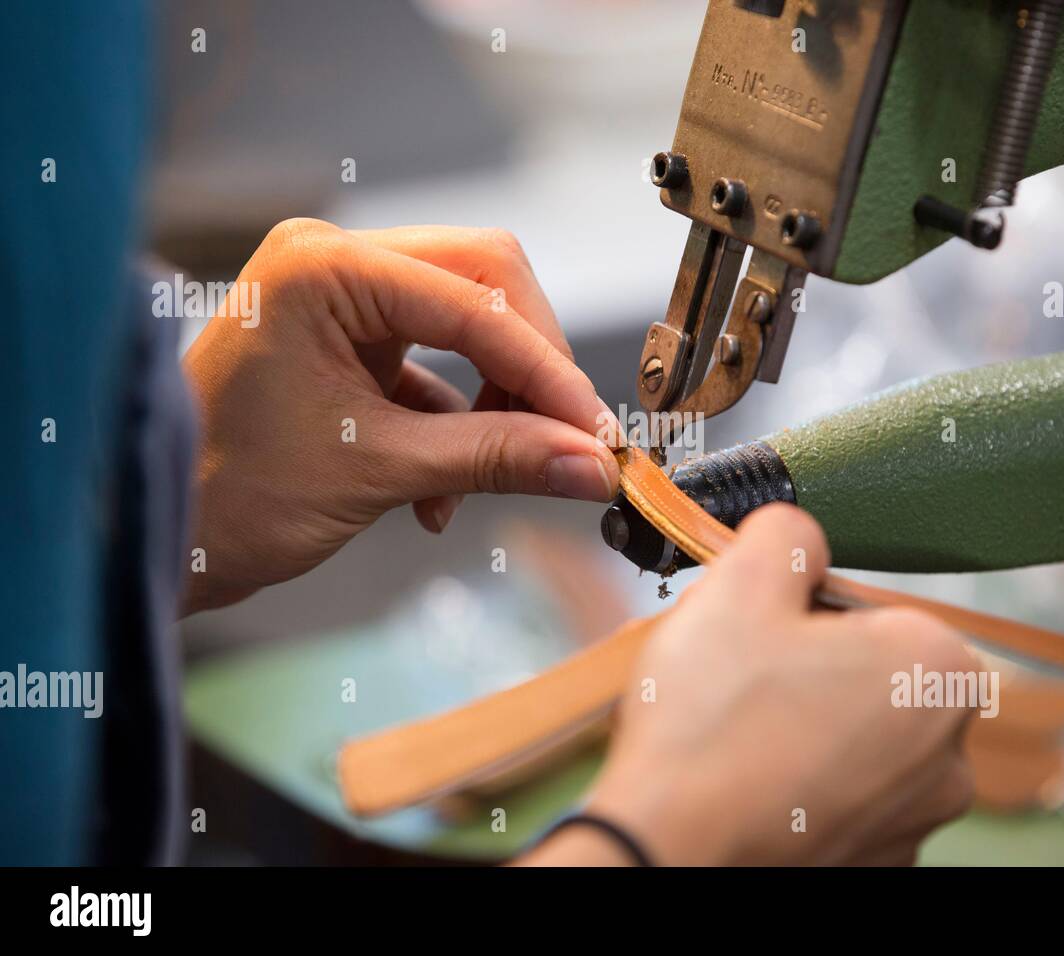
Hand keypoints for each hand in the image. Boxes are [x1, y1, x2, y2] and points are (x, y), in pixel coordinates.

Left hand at [181, 219, 618, 612]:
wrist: (157, 534)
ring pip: (468, 322)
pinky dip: (456, 426)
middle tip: (568, 439)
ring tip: (499, 471)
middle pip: (485, 284)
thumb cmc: (231, 497)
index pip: (477, 299)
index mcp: (325, 267)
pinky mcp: (349, 340)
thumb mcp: (378, 473)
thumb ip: (497, 458)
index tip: (596, 435)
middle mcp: (335, 262)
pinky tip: (440, 497)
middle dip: (530, 368)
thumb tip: (592, 466)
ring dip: (496, 401)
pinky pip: (437, 366)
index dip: (547, 371)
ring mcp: (341, 298)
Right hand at [526, 504, 975, 865]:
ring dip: (804, 732)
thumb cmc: (710, 720)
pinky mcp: (876, 865)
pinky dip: (801, 793)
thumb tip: (801, 535)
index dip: (803, 613)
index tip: (757, 636)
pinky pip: (840, 803)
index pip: (871, 610)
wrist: (669, 851)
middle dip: (809, 672)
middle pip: (868, 678)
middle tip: (741, 684)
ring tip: (736, 740)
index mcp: (937, 666)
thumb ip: (789, 532)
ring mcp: (916, 820)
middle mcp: (950, 751)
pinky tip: (747, 788)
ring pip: (853, 743)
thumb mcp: (741, 581)